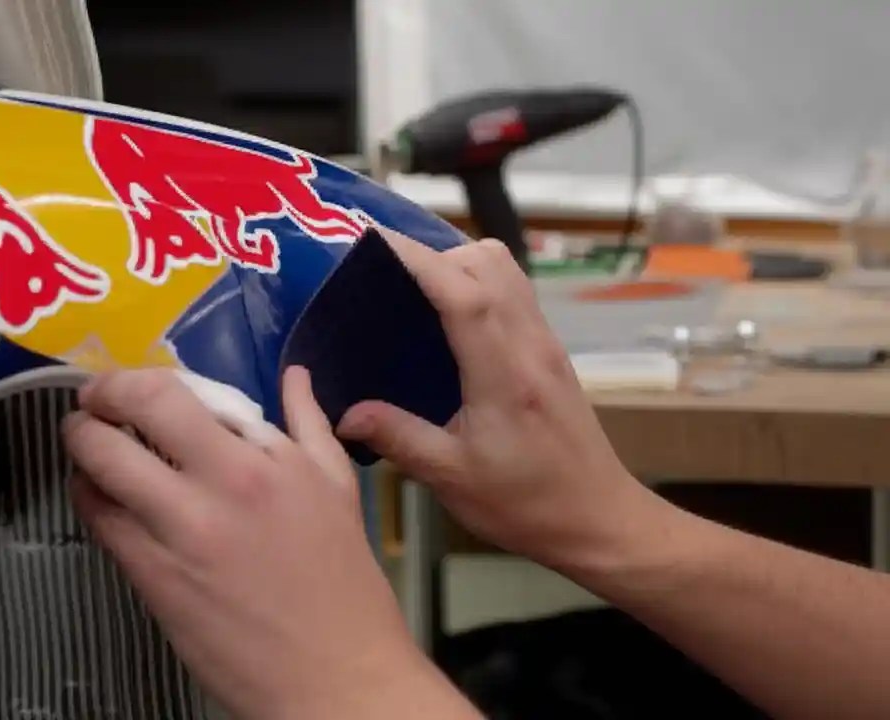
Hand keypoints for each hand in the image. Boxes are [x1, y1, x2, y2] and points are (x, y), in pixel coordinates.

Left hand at [62, 366, 474, 719]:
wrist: (337, 677)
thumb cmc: (344, 583)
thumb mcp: (336, 488)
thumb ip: (309, 423)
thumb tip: (296, 376)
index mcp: (260, 461)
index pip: (168, 394)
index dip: (127, 381)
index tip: (120, 386)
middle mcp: (213, 490)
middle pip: (120, 422)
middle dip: (91, 408)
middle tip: (89, 411)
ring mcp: (176, 537)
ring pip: (97, 473)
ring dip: (82, 453)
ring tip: (87, 451)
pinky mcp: (153, 581)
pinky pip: (100, 524)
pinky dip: (90, 501)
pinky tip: (100, 498)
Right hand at [337, 232, 670, 570]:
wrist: (599, 520)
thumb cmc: (528, 505)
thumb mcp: (452, 478)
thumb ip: (398, 438)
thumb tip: (344, 414)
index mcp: (504, 374)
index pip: (463, 293)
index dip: (418, 258)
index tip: (373, 241)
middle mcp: (529, 344)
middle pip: (486, 263)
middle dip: (432, 254)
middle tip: (385, 275)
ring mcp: (544, 343)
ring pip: (505, 269)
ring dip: (458, 263)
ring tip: (413, 288)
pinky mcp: (549, 351)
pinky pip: (513, 291)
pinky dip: (477, 282)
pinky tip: (447, 316)